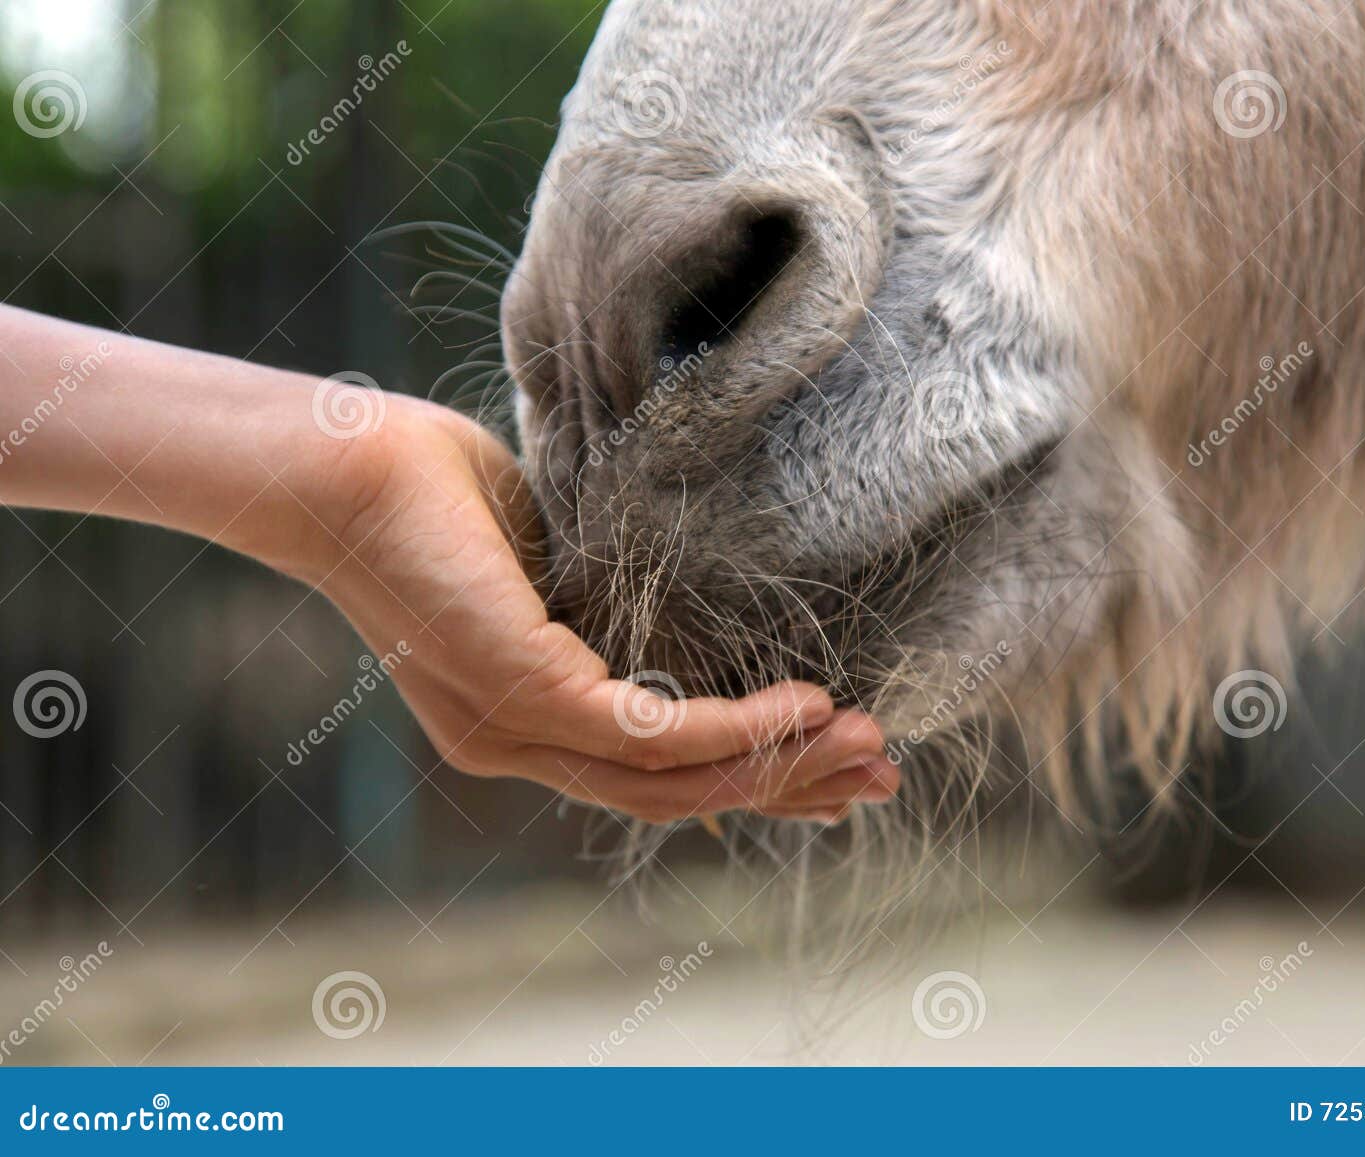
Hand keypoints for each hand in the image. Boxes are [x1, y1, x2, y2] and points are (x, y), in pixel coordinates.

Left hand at [304, 397, 898, 825]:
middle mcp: (517, 745)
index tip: (829, 771)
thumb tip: (697, 619)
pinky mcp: (525, 695)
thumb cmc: (447, 496)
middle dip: (784, 788)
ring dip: (780, 765)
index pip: (650, 777)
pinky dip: (738, 726)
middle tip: (876, 777)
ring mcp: (516, 729)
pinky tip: (801, 706)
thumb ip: (612, 617)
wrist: (349, 462)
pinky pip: (654, 732)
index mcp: (521, 720)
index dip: (747, 777)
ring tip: (862, 744)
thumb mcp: (553, 570)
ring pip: (673, 780)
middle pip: (673, 797)